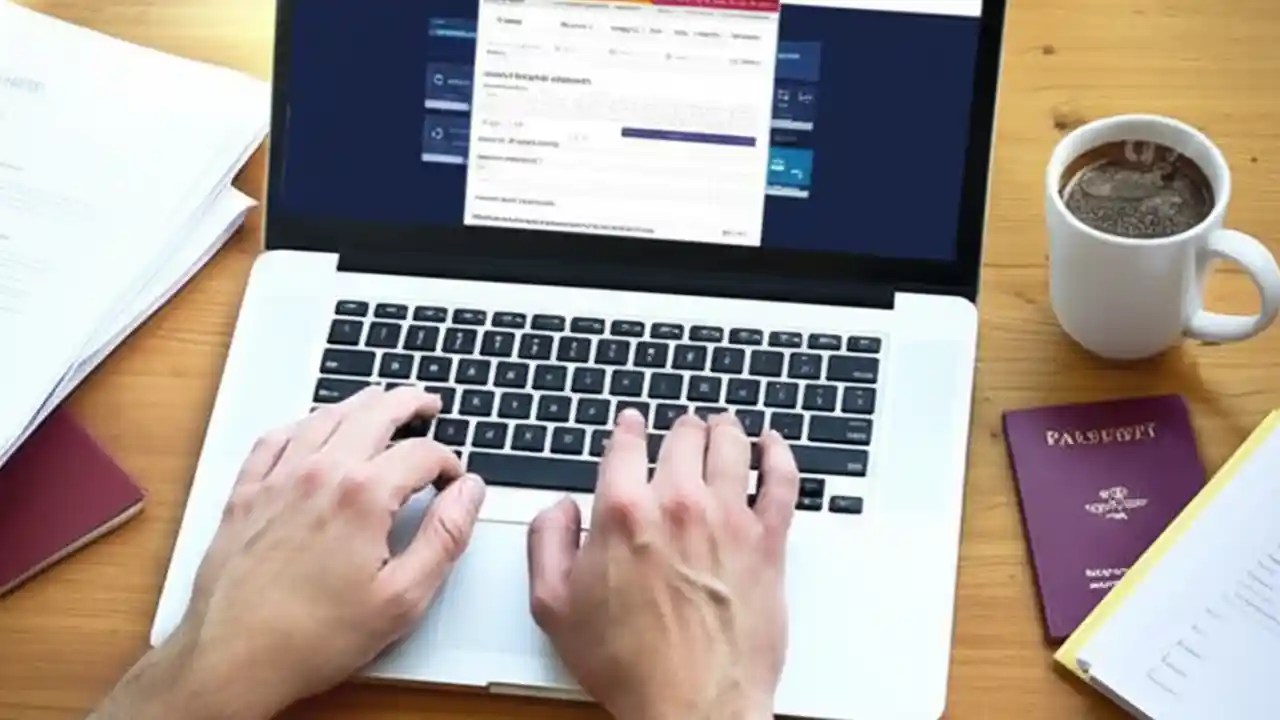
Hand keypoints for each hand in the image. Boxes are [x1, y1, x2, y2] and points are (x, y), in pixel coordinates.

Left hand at [92, 387, 485, 719]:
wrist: (232, 659)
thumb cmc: (313, 638)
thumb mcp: (402, 598)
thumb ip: (445, 536)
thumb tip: (468, 493)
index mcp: (363, 495)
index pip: (422, 453)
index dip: (448, 461)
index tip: (453, 481)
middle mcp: (320, 474)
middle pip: (375, 413)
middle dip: (409, 404)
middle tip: (427, 404)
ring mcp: (278, 479)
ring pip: (325, 417)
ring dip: (360, 404)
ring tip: (380, 402)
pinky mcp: (246, 494)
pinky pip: (275, 438)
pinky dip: (302, 423)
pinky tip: (311, 426)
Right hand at [527, 410, 800, 719]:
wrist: (692, 705)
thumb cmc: (629, 665)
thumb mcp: (553, 607)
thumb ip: (546, 543)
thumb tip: (559, 509)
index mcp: (623, 511)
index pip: (625, 443)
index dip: (627, 429)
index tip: (631, 426)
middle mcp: (678, 503)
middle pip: (682, 435)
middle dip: (677, 430)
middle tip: (679, 432)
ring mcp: (728, 518)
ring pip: (731, 444)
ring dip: (722, 429)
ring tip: (721, 427)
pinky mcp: (767, 541)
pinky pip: (781, 478)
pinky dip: (778, 453)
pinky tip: (772, 445)